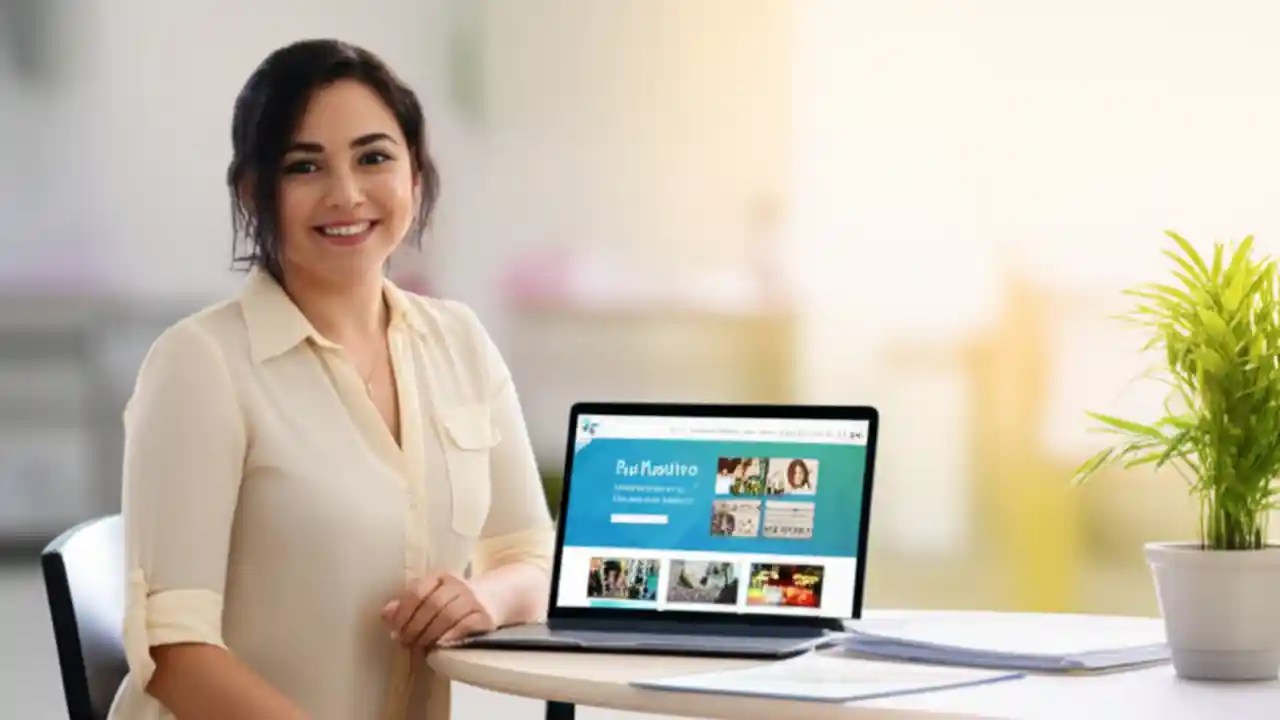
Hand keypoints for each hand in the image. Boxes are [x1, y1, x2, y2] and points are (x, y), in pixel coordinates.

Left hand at [381, 572, 497, 650]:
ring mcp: (474, 599)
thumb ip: (408, 605)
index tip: (395, 631)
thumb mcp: (433, 596)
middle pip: (432, 604)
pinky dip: (450, 636)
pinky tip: (440, 645)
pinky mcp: (486, 615)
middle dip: (415, 627)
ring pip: (448, 615)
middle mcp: (458, 584)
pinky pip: (466, 626)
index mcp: (441, 576)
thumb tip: (385, 613)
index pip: (417, 592)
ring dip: (430, 634)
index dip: (404, 613)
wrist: (498, 597)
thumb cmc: (457, 600)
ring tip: (421, 646)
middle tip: (405, 642)